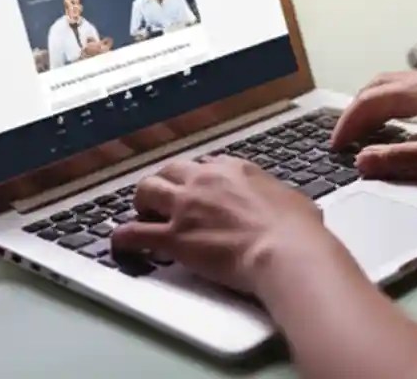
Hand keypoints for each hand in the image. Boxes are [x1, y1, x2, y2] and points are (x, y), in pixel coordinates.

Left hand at [111, 157, 342, 293]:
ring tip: (141, 214)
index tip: (198, 189)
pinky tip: (120, 244)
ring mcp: (185, 208)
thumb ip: (278, 197)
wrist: (286, 251)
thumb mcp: (293, 199)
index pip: (206, 165)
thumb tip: (285, 205)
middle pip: (171, 170)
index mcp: (234, 169)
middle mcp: (205, 181)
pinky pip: (135, 234)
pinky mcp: (174, 237)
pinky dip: (123, 238)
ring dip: (141, 201)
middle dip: (165, 182)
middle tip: (164, 198)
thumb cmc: (297, 230)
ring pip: (146, 190)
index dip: (198, 178)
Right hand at [331, 71, 416, 179]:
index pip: (370, 101)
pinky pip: (406, 91)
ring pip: (391, 86)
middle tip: (343, 137)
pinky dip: (388, 104)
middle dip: (356, 110)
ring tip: (360, 131)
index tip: (336, 145)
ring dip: (371, 105)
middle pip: (377, 86)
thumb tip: (360, 162)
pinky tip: (389, 123)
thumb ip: (395, 158)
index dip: (349, 123)